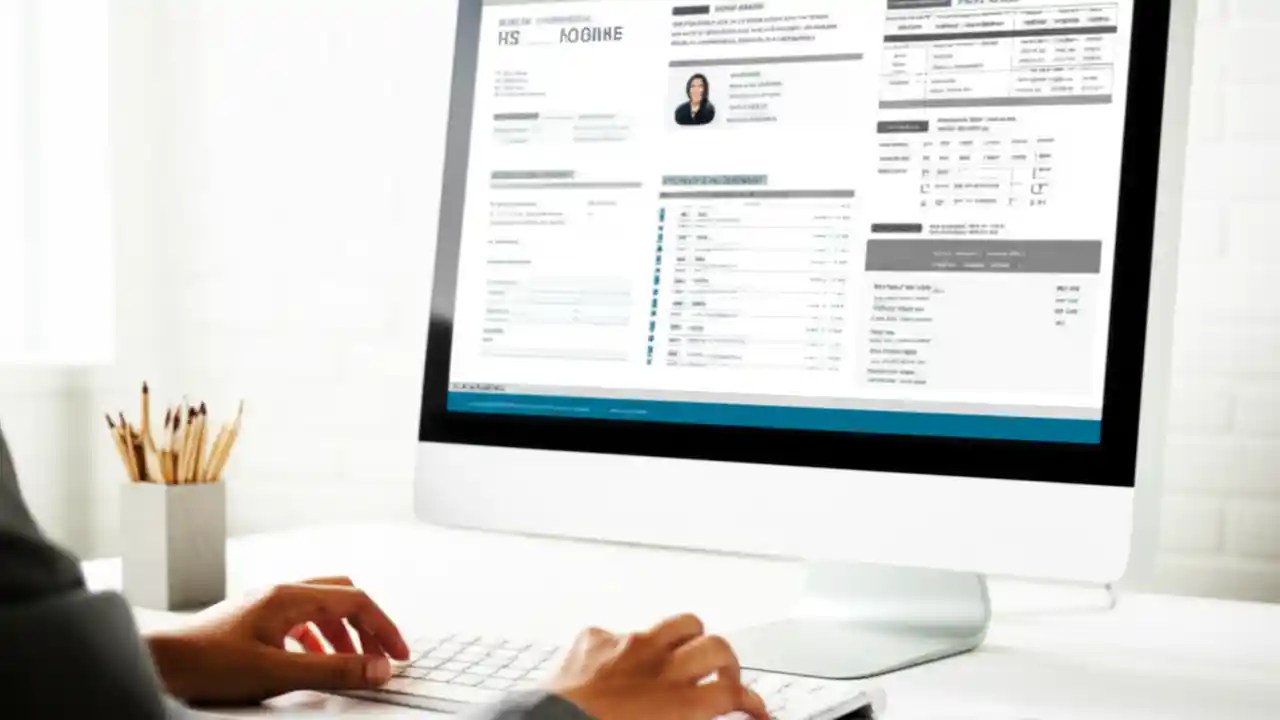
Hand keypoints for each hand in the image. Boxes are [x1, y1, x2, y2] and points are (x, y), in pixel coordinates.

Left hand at [145, 576, 409, 704]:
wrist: (158, 664)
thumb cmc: (207, 664)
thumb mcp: (278, 672)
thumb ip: (332, 670)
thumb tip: (378, 669)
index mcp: (289, 596)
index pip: (356, 601)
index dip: (384, 628)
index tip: (399, 656)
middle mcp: (280, 593)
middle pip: (342, 596)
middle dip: (368, 625)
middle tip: (381, 655)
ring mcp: (265, 605)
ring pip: (321, 609)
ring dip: (344, 634)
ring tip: (351, 664)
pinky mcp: (253, 621)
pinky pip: (300, 621)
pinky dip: (320, 640)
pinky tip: (314, 662)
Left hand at [548, 614, 768, 719]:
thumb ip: (692, 718)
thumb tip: (707, 711)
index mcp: (678, 701)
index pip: (733, 692)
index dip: (751, 702)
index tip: (755, 712)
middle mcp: (659, 666)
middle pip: (718, 648)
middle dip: (727, 664)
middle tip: (723, 679)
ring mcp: (628, 645)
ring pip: (681, 624)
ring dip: (689, 641)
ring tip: (684, 657)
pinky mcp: (596, 638)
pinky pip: (622, 633)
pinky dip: (626, 648)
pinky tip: (618, 667)